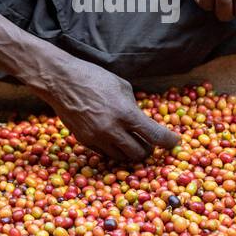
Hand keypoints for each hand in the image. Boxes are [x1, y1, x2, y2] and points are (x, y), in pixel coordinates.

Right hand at [39, 58, 179, 163]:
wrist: (61, 81)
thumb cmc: (94, 78)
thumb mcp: (122, 86)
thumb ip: (134, 107)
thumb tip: (142, 121)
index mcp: (126, 113)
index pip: (155, 136)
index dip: (168, 142)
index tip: (174, 142)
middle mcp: (112, 130)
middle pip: (139, 153)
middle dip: (148, 150)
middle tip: (150, 144)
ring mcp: (97, 138)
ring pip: (122, 158)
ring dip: (131, 152)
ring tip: (132, 142)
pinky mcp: (84, 141)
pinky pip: (105, 153)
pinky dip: (114, 149)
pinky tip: (115, 139)